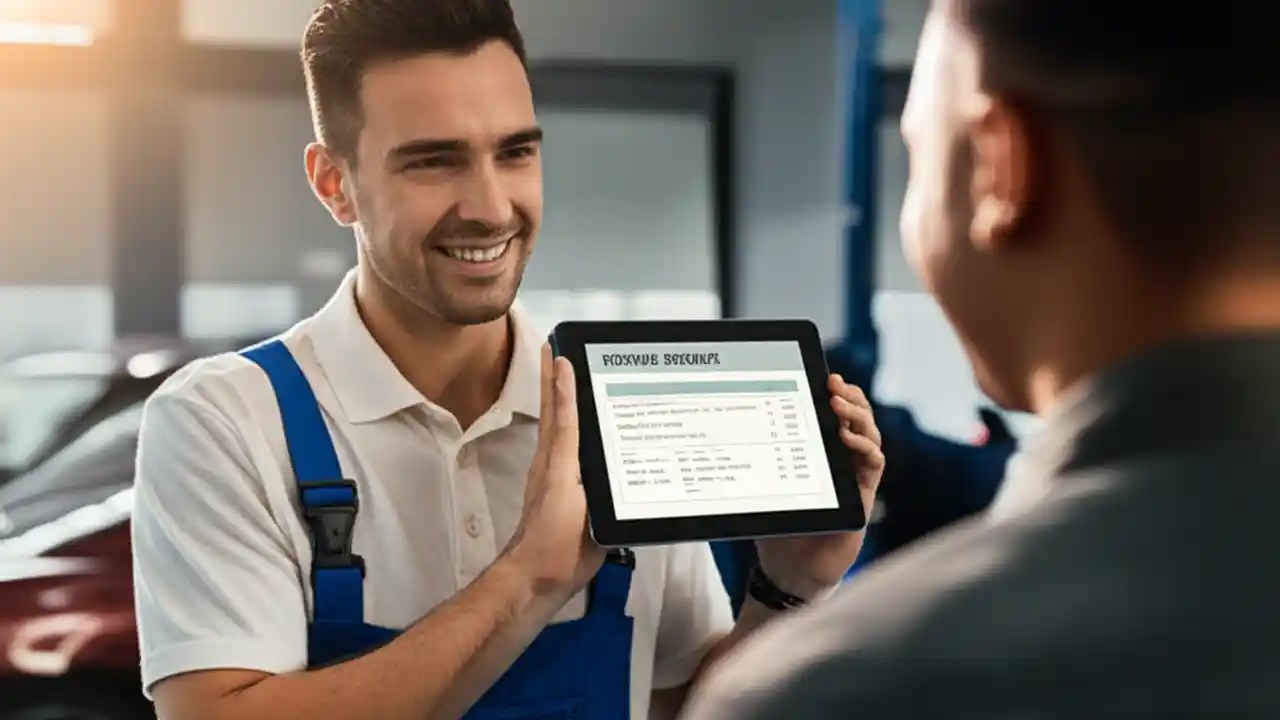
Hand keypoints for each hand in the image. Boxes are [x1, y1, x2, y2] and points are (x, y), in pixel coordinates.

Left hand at [502, 344, 605, 599]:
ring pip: (569, 435)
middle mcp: (559, 464)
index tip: (559, 350)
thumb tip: (568, 414)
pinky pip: (581, 462)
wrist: (542, 576)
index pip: (560, 409)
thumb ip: (566, 449)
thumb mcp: (561, 487)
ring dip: (570, 406)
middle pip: (561, 415)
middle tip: (558, 350)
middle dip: (559, 383)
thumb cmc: (551, 538)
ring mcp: (565, 481)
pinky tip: (600, 439)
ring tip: (576, 381)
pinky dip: (587, 443)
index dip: (561, 380)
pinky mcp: (576, 500)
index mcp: (557, 457)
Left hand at [754, 374, 884, 598]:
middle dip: (849, 398)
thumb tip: (723, 437)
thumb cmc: (776, 532)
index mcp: (819, 456)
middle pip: (857, 420)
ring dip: (858, 417)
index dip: (835, 395)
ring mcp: (855, 480)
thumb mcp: (762, 491)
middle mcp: (841, 464)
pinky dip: (864, 448)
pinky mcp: (863, 499)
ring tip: (840, 404)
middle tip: (834, 384)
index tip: (824, 376)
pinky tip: (848, 439)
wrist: (790, 573)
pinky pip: (873, 466)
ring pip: (870, 437)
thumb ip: (755, 469)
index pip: (834, 417)